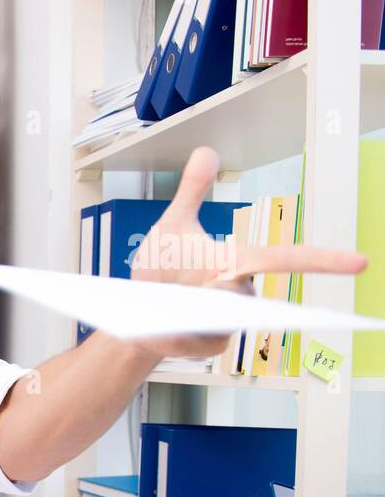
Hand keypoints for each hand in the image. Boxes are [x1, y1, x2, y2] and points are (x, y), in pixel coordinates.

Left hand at [127, 146, 366, 359]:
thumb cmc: (160, 267)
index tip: (361, 262)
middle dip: (222, 291)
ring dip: (200, 312)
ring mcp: (227, 322)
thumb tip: (206, 151)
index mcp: (237, 262)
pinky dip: (183, 333)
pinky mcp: (209, 345)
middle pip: (246, 293)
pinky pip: (204, 341)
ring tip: (171, 305)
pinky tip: (165, 328)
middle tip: (193, 287)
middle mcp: (240, 293)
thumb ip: (191, 190)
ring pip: (225, 318)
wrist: (135, 308)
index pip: (285, 259)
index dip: (323, 260)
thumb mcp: (171, 225)